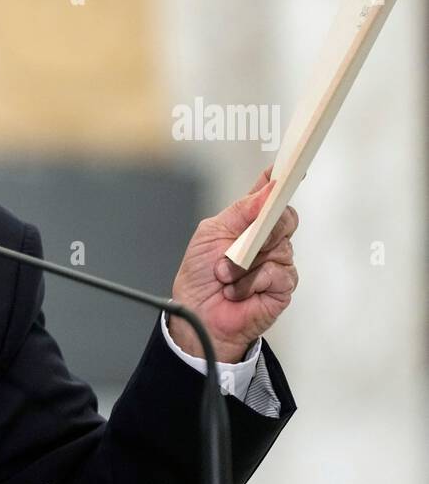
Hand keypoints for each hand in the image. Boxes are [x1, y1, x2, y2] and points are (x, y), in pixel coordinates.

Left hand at [169, 164, 299, 362]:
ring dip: (244, 262)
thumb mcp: (210, 234)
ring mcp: (278, 262)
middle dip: (263, 226)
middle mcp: (268, 239)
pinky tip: (236, 291)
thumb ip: (241, 211)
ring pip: (279, 247)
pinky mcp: (282, 286)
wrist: (197, 315)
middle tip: (240, 241)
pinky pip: (277, 273)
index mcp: (249, 223)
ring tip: (224, 275)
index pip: (270, 196)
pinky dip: (251, 281)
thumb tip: (268, 190)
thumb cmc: (201, 276)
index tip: (286, 167)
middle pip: (284, 217)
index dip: (279, 180)